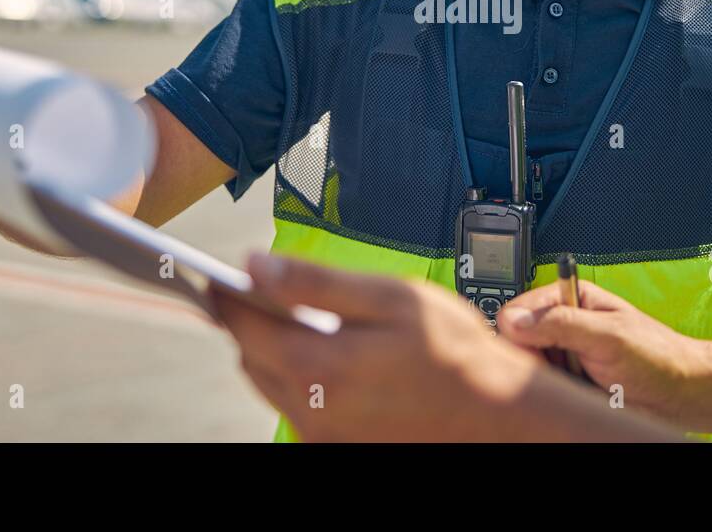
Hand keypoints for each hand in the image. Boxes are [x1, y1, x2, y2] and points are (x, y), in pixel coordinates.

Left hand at [212, 254, 679, 441]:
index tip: (214, 274)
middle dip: (245, 323)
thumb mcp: (390, 297)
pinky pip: (296, 407)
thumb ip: (316, 283)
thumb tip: (256, 265)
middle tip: (251, 291)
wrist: (496, 415)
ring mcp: (322, 433)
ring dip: (269, 350)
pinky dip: (295, 377)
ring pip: (271, 384)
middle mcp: (309, 408)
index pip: (243, 325)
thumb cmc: (454, 352)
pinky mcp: (337, 446)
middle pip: (250, 358)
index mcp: (316, 365)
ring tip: (289, 317)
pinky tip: (324, 355)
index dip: (225, 295)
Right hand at [498, 279, 711, 440]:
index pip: (520, 309)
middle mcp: (565, 324)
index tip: (532, 350)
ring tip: (576, 383)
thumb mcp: (609, 335)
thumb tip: (516, 320)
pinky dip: (554, 394)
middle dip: (533, 358)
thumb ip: (562, 324)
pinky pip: (545, 388)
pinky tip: (576, 394)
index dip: (519, 331)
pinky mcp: (570, 381)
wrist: (682, 394)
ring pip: (529, 366)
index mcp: (572, 298)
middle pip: (519, 339)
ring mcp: (567, 354)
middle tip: (560, 370)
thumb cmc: (659, 357)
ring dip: (546, 378)